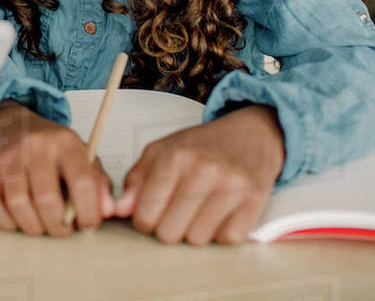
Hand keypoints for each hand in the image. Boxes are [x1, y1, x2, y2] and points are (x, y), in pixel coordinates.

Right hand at [0, 101, 114, 236]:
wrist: (14, 123)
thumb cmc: (53, 148)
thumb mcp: (84, 156)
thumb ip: (100, 184)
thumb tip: (106, 211)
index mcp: (66, 142)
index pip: (82, 183)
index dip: (88, 213)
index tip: (88, 224)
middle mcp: (36, 146)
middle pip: (47, 200)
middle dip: (58, 226)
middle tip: (63, 230)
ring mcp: (9, 157)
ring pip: (18, 205)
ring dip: (33, 227)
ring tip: (42, 226)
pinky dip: (7, 222)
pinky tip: (20, 219)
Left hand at [112, 104, 284, 245]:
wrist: (251, 135)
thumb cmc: (203, 146)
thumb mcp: (162, 151)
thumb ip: (137, 179)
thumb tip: (120, 210)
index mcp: (175, 157)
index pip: (145, 214)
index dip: (144, 221)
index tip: (150, 215)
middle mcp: (204, 170)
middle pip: (169, 233)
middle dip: (169, 228)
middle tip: (177, 214)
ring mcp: (232, 187)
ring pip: (198, 240)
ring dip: (196, 231)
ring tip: (200, 211)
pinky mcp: (255, 202)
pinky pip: (228, 239)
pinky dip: (222, 232)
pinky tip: (220, 214)